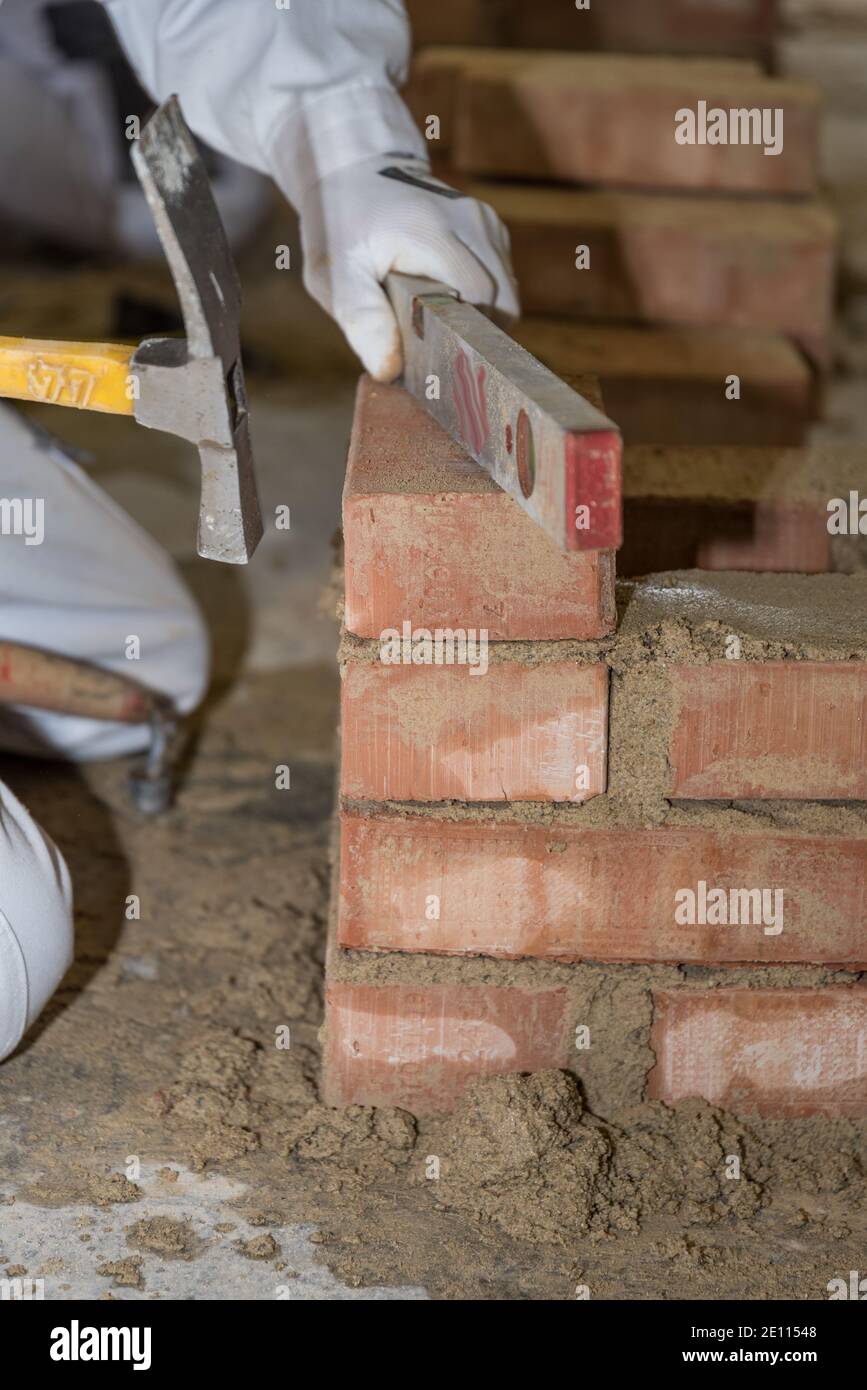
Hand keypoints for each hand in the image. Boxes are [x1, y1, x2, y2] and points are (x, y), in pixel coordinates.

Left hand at [297, 155, 519, 380]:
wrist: (354, 168)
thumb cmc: (339, 226)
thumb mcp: (334, 273)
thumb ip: (362, 318)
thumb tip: (389, 369)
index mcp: (434, 232)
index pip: (481, 301)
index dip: (465, 337)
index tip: (436, 359)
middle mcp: (471, 222)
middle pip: (503, 301)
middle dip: (475, 334)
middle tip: (435, 348)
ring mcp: (486, 221)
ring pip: (507, 292)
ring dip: (479, 318)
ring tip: (437, 321)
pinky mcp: (490, 226)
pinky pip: (501, 277)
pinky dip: (481, 299)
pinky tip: (446, 298)